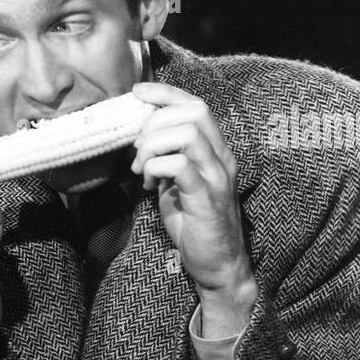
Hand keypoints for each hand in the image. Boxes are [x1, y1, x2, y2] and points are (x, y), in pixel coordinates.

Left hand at [130, 82, 255, 333]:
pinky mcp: (207, 199)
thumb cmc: (195, 226)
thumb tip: (140, 140)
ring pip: (187, 135)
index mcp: (216, 152)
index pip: (196, 105)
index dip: (166, 93)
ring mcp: (217, 178)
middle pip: (192, 113)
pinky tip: (148, 186)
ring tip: (141, 170)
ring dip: (153, 146)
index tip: (137, 94)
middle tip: (137, 151)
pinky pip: (180, 166)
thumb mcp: (177, 186)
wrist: (218, 266)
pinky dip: (156, 168)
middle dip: (154, 123)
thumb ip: (166, 160)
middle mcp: (222, 159)